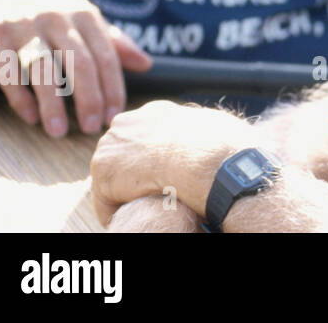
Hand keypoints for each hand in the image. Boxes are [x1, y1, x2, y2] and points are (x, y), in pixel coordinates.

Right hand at [0, 0, 151, 136]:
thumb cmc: (51, 14)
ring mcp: (25, 26)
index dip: (113, 89)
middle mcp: (57, 18)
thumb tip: (146, 64)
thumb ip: (114, 42)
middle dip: (89, 99)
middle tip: (93, 128)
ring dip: (53, 105)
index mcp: (84, 15)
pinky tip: (31, 117)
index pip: (106, 56)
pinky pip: (9, 72)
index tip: (114, 116)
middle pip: (80, 63)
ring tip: (59, 132)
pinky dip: (20, 97)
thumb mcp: (84, 19)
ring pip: (43, 70)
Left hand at [90, 100, 252, 225]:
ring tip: (145, 209)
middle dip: (133, 176)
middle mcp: (130, 121)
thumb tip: (212, 135)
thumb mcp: (216, 127)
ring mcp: (113, 144)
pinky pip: (105, 202)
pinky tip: (138, 217)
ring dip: (125, 195)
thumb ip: (201, 129)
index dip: (150, 161)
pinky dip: (118, 213)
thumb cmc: (224, 147)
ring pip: (112, 179)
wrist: (211, 162)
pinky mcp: (103, 170)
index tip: (163, 178)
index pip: (141, 138)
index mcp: (157, 112)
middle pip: (121, 155)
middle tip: (151, 195)